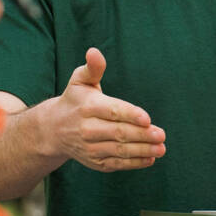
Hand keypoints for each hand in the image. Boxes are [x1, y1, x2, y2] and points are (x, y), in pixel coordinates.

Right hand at [46, 47, 165, 171]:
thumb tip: (94, 51)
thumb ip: (93, 68)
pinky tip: (150, 159)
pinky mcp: (94, 161)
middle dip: (142, 135)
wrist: (53, 130)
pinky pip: (116, 164)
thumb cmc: (75, 100)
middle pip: (118, 133)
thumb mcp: (80, 81)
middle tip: (161, 135)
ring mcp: (90, 147)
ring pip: (119, 150)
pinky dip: (134, 163)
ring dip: (142, 151)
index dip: (130, 115)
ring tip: (161, 149)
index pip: (112, 111)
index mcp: (88, 107)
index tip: (147, 118)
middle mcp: (87, 129)